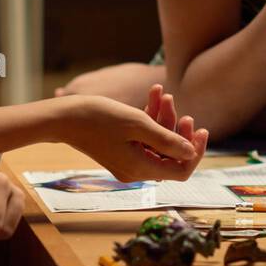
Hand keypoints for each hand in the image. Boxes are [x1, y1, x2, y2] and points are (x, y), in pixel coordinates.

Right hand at [59, 88, 207, 181]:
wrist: (63, 117)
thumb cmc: (98, 117)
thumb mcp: (138, 124)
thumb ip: (167, 140)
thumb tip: (191, 153)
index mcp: (142, 169)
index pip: (182, 171)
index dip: (195, 152)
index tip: (201, 130)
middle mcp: (136, 171)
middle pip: (170, 156)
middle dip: (178, 130)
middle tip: (181, 109)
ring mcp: (127, 161)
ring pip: (157, 143)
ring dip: (163, 118)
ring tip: (162, 94)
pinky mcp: (120, 150)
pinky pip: (143, 138)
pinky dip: (149, 118)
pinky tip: (153, 95)